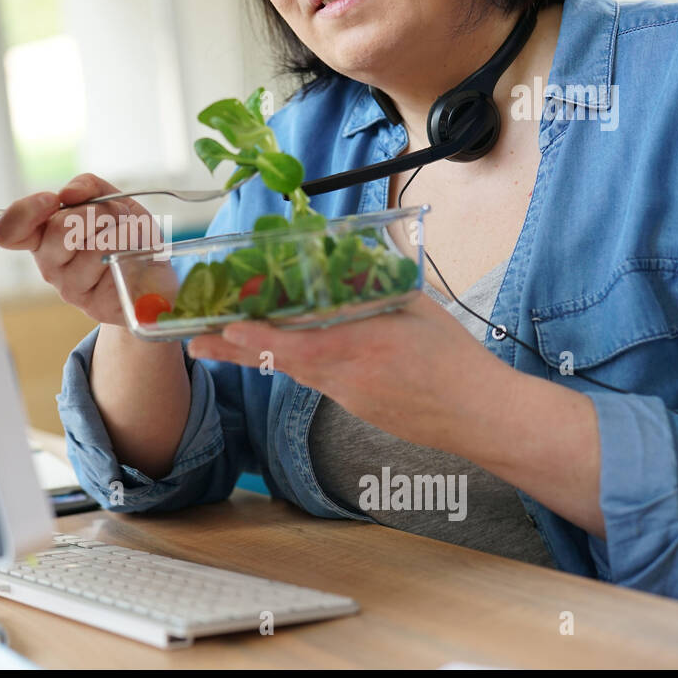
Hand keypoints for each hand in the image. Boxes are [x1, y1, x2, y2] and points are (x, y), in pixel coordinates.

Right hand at [0, 172, 172, 325]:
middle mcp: (49, 264)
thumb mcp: (110, 199)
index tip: (53, 200)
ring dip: (121, 229)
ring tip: (131, 233)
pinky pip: (112, 263)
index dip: (25, 211)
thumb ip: (87, 186)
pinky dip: (131, 246)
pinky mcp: (94, 305)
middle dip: (97, 211)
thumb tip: (68, 193)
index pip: (8, 232)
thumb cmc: (125, 235)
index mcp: (43, 237)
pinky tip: (135, 251)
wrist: (155, 273)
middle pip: (59, 229)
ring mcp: (69, 288)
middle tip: (117, 214)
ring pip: (93, 246)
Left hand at [186, 293, 517, 452]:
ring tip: (221, 343)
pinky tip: (284, 351)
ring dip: (259, 355)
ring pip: (296, 371)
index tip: (229, 328)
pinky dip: (295, 364)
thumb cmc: (456, 359)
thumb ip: (377, 286)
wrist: (482, 416)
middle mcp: (348, 376)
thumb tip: (346, 261)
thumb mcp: (417, 308)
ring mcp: (349, 397)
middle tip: (196, 341)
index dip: (260, 338)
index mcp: (365, 346)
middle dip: (236, 350)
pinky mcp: (356, 408)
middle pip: (281, 361)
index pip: (300, 344)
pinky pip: (317, 381)